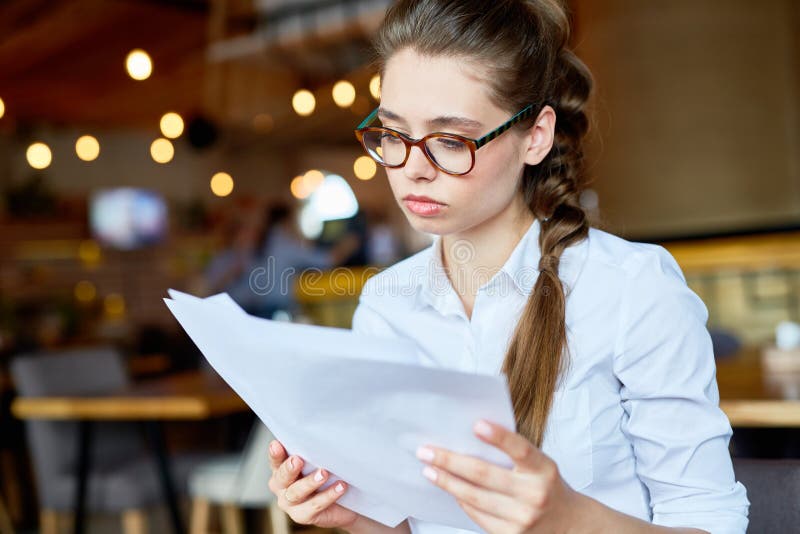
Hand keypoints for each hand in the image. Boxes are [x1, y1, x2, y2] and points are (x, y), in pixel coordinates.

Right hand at [267, 439, 357, 528]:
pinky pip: (314, 505)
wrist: (343, 503)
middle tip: (298, 460)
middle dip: (289, 469)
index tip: (277, 444)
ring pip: (296, 493)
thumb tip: (319, 435)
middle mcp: (282, 488)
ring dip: (310, 482)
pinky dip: (328, 495)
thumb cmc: (327, 477)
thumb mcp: (318, 462)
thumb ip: (313, 453)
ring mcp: (290, 504)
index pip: (275, 460)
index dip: (275, 454)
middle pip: (281, 478)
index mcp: (282, 470)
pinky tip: (340, 486)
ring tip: (324, 473)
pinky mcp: (303, 516)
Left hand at [416, 420, 581, 533]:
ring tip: (429, 470)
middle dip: (450, 461)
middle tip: (426, 451)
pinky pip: (477, 515)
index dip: (500, 437)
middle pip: (484, 475)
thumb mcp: (540, 466)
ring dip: (447, 482)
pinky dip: (461, 500)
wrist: (571, 525)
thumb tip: (469, 438)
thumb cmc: (548, 486)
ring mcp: (523, 518)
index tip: (477, 424)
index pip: (521, 449)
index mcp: (544, 470)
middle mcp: (535, 495)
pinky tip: (449, 488)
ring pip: (474, 497)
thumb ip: (513, 454)